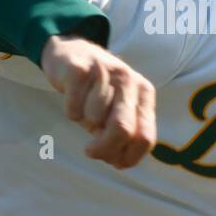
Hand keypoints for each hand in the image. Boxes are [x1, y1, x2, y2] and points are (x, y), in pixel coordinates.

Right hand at [39, 35, 157, 168]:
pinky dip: (70, 111)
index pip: (145, 137)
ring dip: (84, 121)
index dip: (129, 157)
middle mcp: (128, 80)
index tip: (113, 161)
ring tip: (83, 107)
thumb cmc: (96, 91)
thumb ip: (124, 136)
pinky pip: (74, 108)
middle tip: (90, 151)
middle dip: (105, 148)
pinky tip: (72, 97)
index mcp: (144, 93)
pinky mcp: (80, 70)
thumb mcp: (116, 111)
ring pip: (93, 119)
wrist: (70, 52)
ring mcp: (105, 72)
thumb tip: (120, 162)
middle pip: (122, 129)